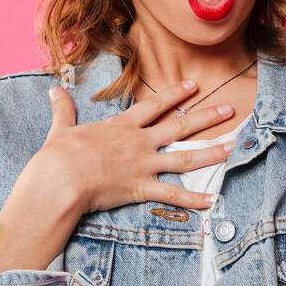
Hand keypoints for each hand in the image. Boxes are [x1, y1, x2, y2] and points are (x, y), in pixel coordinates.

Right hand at [36, 82, 237, 214]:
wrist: (60, 179)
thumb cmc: (58, 156)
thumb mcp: (61, 128)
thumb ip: (62, 109)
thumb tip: (52, 90)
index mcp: (122, 126)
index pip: (155, 105)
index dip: (176, 94)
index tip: (194, 85)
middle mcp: (139, 142)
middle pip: (180, 126)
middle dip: (207, 117)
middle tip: (230, 109)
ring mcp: (143, 164)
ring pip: (185, 157)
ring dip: (211, 152)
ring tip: (233, 147)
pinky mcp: (142, 188)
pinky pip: (173, 194)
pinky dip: (193, 198)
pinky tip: (212, 199)